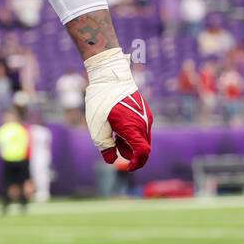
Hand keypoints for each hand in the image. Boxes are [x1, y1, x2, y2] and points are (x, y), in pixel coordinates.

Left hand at [84, 48, 152, 172]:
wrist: (110, 76)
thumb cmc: (101, 100)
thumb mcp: (97, 126)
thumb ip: (105, 145)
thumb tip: (112, 160)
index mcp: (132, 127)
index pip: (143, 153)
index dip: (136, 164)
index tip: (126, 167)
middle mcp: (144, 123)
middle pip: (143, 148)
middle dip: (130, 154)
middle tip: (113, 146)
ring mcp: (146, 117)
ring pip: (142, 139)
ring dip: (130, 143)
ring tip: (112, 132)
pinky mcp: (145, 112)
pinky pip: (141, 129)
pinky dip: (132, 134)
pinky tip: (117, 126)